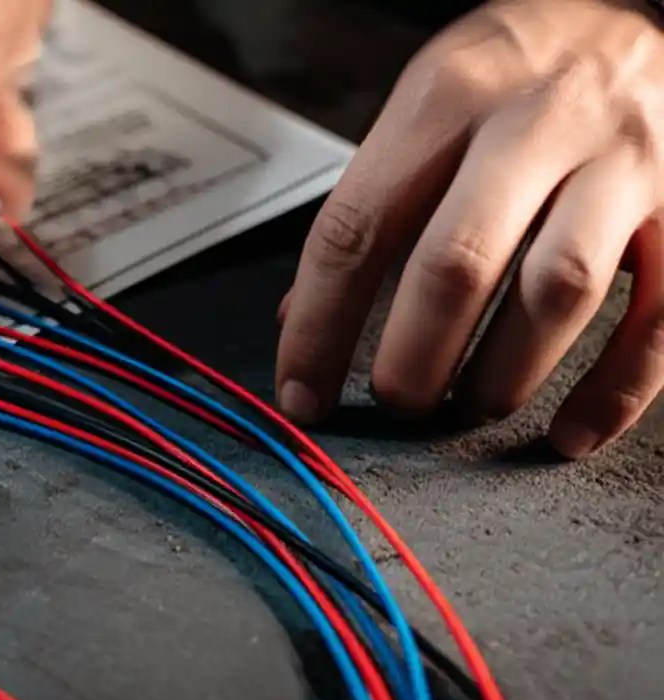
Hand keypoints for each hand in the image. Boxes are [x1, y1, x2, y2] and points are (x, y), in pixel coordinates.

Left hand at [276, 0, 663, 457]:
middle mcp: (536, 121)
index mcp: (447, 96)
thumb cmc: (526, 65)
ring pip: (555, 293)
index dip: (320, 325)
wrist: (648, 10)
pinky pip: (657, 318)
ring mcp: (625, 162)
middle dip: (412, 359)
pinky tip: (568, 430)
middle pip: (455, 264)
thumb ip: (374, 203)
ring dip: (502, 375)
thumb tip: (301, 314)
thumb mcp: (432, 101)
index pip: (358, 227)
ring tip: (470, 405)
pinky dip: (612, 390)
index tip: (301, 391)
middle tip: (396, 400)